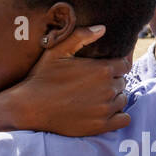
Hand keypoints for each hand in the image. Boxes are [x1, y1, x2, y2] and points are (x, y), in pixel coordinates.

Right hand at [10, 25, 131, 135]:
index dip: (117, 65)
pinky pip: (124, 119)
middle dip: (112, 81)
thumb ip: (80, 36)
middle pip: (122, 82)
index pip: (125, 64)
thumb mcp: (57, 50)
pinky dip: (118, 115)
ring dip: (114, 97)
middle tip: (94, 83)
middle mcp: (108, 89)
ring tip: (96, 96)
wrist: (30, 107)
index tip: (105, 68)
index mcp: (102, 69)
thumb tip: (102, 28)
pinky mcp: (101, 126)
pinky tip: (104, 111)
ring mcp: (106, 109)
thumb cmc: (42, 77)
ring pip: (122, 100)